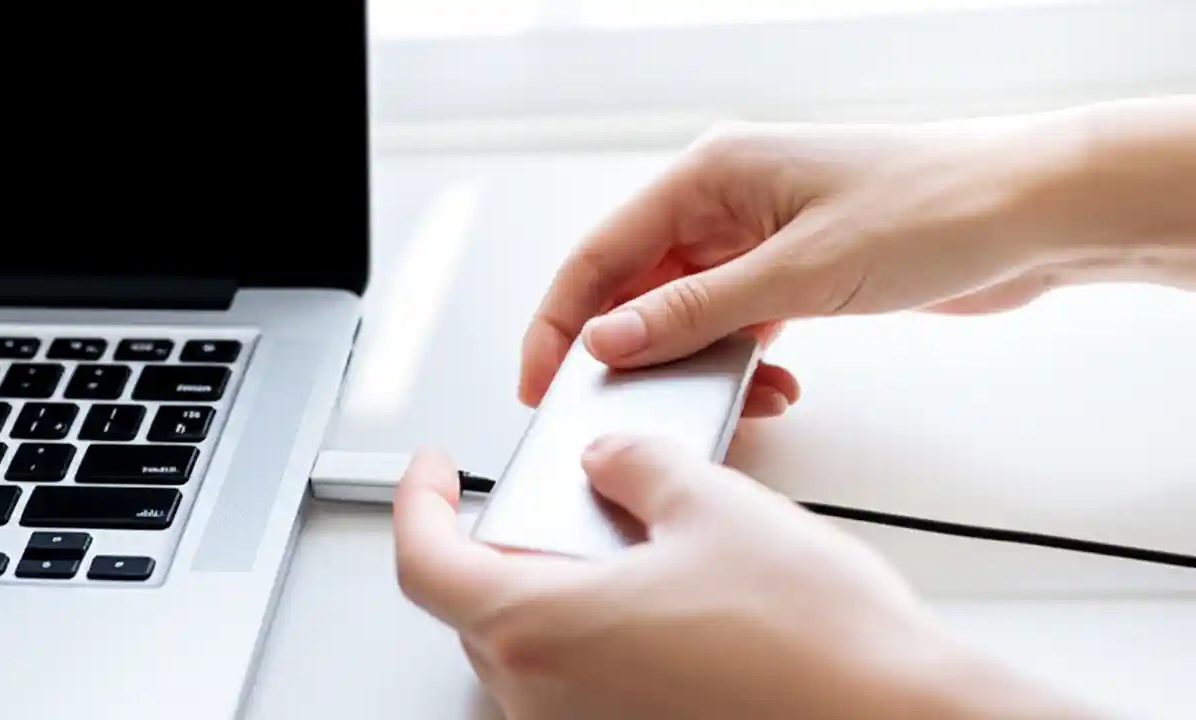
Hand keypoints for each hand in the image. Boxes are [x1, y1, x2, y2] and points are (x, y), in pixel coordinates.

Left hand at [394, 437, 1089, 718]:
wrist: (895, 718)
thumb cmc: (815, 640)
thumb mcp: (710, 503)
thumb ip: (635, 466)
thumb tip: (612, 461)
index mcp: (542, 628)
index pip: (425, 563)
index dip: (416, 504)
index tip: (429, 473)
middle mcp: (549, 698)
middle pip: (480, 608)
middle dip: (505, 544)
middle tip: (554, 502)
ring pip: (534, 648)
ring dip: (559, 591)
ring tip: (631, 548)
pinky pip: (584, 683)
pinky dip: (601, 635)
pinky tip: (669, 605)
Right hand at [520, 97, 1195, 407]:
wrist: (1031, 214)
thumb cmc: (931, 208)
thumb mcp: (796, 273)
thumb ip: (693, 313)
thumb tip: (609, 339)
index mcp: (710, 175)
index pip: (602, 251)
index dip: (561, 319)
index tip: (539, 378)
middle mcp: (725, 201)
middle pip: (637, 285)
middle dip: (627, 350)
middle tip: (613, 409)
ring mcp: (758, 237)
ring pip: (688, 313)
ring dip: (695, 364)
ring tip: (724, 399)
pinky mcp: (793, 271)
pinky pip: (736, 323)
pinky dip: (740, 361)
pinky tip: (770, 385)